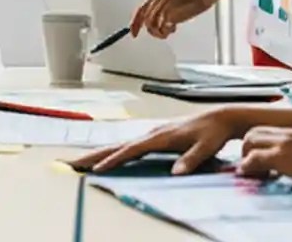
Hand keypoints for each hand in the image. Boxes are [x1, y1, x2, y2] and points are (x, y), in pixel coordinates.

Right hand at [71, 108, 252, 173]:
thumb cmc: (212, 133)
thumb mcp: (206, 147)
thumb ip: (191, 160)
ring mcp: (151, 134)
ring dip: (100, 153)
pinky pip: (128, 146)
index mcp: (160, 136)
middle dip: (94, 154)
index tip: (97, 168)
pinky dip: (114, 152)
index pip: (131, 149)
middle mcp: (151, 133)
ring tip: (82, 162)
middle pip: (117, 145)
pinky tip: (108, 157)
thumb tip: (176, 172)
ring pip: (120, 144)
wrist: (219, 118)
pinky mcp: (154, 137)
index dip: (114, 159)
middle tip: (72, 163)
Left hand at [131, 0, 247, 38]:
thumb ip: (163, 8)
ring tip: (170, 30)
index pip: (140, 10)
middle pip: (145, 20)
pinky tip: (174, 28)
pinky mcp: (170, 13)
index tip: (133, 33)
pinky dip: (166, 32)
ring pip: (151, 26)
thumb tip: (157, 22)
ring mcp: (163, 5)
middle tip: (161, 34)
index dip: (134, 23)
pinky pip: (161, 28)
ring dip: (159, 32)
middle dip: (152, 31)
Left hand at [236, 126, 291, 196]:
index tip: (259, 155)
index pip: (270, 130)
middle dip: (247, 146)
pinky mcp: (280, 156)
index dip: (260, 143)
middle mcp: (289, 133)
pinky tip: (248, 174)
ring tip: (249, 170)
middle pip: (255, 131)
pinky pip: (253, 158)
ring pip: (250, 140)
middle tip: (250, 162)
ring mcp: (284, 143)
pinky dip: (247, 166)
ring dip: (245, 154)